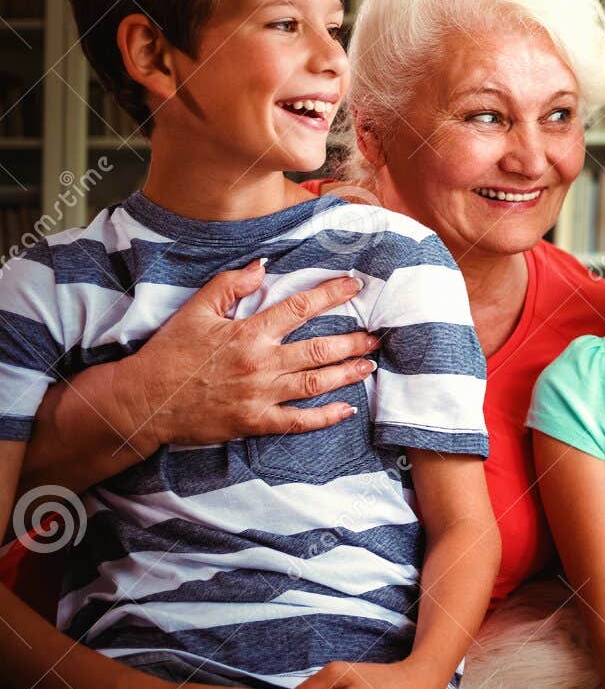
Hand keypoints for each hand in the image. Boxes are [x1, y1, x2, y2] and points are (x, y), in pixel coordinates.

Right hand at [115, 259, 379, 451]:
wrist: (145, 400)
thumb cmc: (170, 353)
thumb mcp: (195, 310)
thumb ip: (230, 285)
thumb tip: (262, 266)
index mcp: (249, 333)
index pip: (300, 308)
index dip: (331, 295)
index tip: (355, 287)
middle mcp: (261, 363)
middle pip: (319, 349)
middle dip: (353, 341)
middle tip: (376, 336)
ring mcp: (261, 395)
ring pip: (316, 383)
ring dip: (348, 373)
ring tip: (370, 364)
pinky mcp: (256, 422)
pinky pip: (299, 422)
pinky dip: (326, 417)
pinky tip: (347, 409)